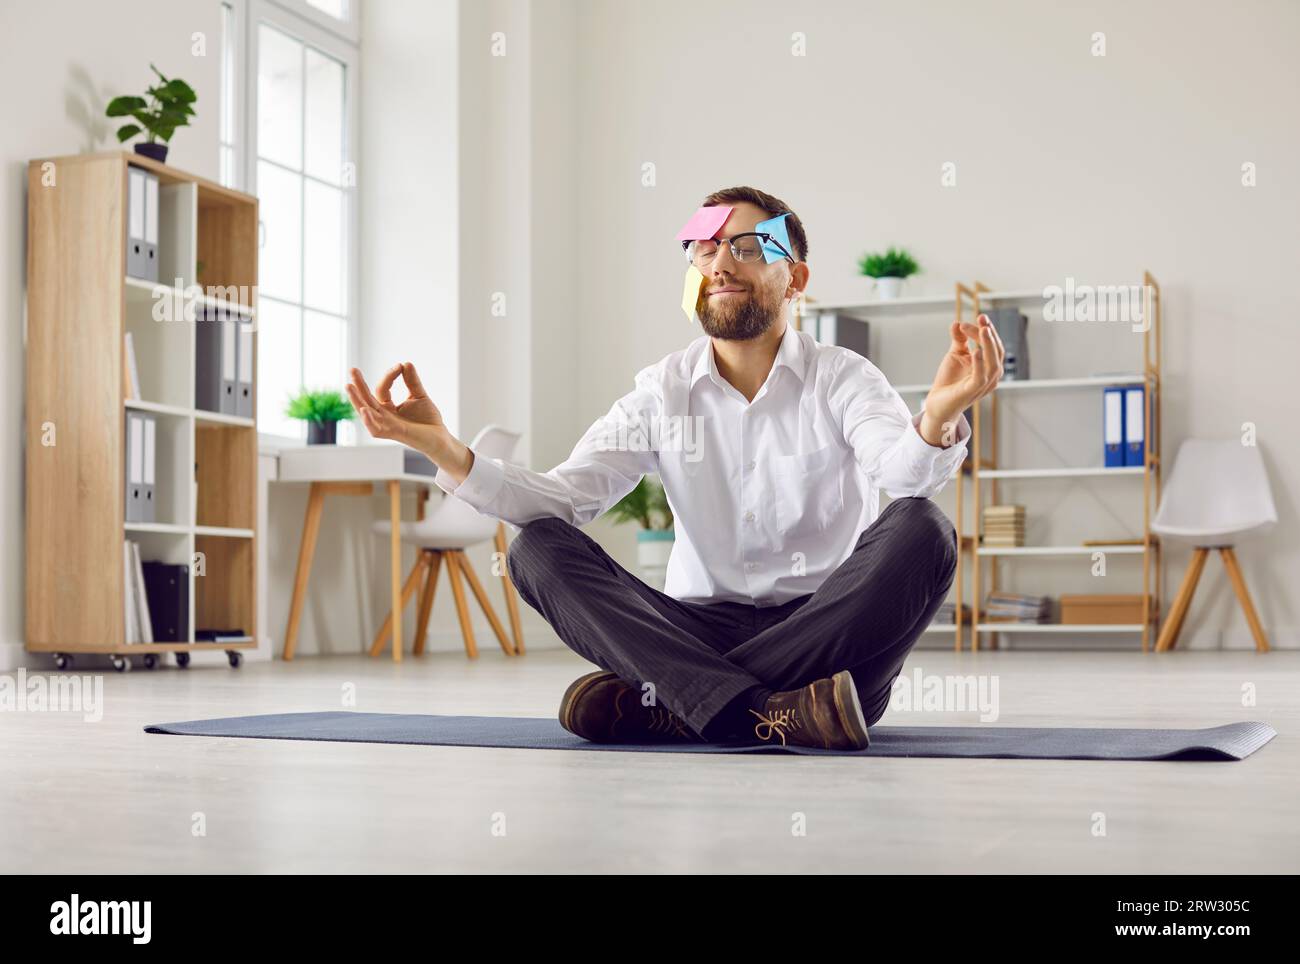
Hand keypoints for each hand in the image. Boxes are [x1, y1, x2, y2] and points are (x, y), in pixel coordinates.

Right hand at [347, 362, 443, 447]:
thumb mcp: (419, 395)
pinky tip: (364, 410)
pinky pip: (376, 429)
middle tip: (352, 369)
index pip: (382, 389)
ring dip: (357, 400)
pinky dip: (369, 421)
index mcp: (389, 407)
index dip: (390, 376)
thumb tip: (406, 363)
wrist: (441, 438)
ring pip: (367, 413)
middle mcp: (385, 416)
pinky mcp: (394, 433)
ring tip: (349, 386)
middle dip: (359, 385)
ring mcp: (388, 425)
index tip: (400, 366)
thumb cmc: (429, 420)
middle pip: (367, 400)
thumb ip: (412, 381)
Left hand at [919, 314, 1004, 445]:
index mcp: (989, 365)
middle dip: (990, 334)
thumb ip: (959, 339)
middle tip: (982, 318)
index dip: (988, 330)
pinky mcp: (972, 391)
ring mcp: (984, 384)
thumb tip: (957, 323)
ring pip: (993, 363)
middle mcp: (991, 375)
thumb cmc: (949, 381)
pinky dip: (979, 364)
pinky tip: (975, 351)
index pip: (994, 345)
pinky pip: (980, 377)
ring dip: (988, 345)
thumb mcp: (955, 355)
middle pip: (997, 351)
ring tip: (983, 330)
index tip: (980, 316)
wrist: (937, 403)